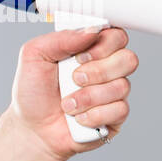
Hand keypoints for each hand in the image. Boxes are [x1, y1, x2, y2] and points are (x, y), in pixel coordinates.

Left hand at [10, 27, 138, 159]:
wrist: (33, 129)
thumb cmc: (33, 93)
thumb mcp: (34, 56)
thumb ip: (61, 38)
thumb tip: (91, 31)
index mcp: (90, 49)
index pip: (116, 35)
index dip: (104, 44)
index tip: (80, 56)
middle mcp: (107, 69)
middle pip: (128, 59)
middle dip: (97, 72)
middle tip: (74, 79)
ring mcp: (114, 93)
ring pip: (122, 86)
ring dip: (89, 97)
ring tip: (69, 104)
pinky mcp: (117, 116)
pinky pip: (120, 110)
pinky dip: (93, 115)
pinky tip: (79, 117)